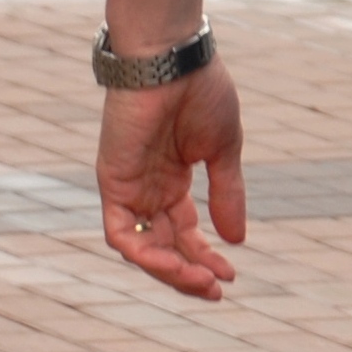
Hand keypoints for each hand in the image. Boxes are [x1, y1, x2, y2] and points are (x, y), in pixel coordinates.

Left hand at [97, 55, 245, 299]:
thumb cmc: (201, 92)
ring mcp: (128, 188)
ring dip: (171, 269)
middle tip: (217, 289)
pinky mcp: (113, 183)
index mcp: (173, 179)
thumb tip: (238, 239)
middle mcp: (148, 190)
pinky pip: (122, 233)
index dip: (206, 256)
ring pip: (143, 247)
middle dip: (189, 271)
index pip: (185, 231)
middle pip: (164, 246)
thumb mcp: (223, 149)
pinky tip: (175, 262)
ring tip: (202, 282)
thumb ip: (227, 193)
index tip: (232, 273)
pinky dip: (145, 253)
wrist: (173, 62)